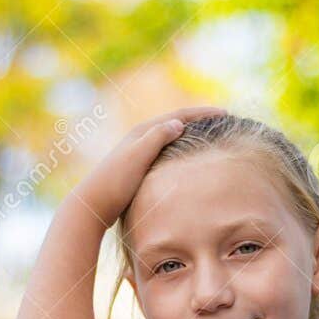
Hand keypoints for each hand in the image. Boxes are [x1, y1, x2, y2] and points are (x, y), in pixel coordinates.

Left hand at [74, 105, 225, 223]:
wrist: (92, 204)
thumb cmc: (114, 182)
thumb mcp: (137, 157)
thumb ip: (157, 138)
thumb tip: (179, 123)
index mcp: (142, 132)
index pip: (179, 116)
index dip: (203, 113)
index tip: (225, 114)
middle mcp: (139, 139)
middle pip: (175, 123)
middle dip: (199, 119)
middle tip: (222, 121)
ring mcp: (137, 153)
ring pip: (169, 138)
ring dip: (190, 134)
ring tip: (209, 137)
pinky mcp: (136, 168)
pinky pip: (165, 152)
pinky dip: (180, 150)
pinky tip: (186, 161)